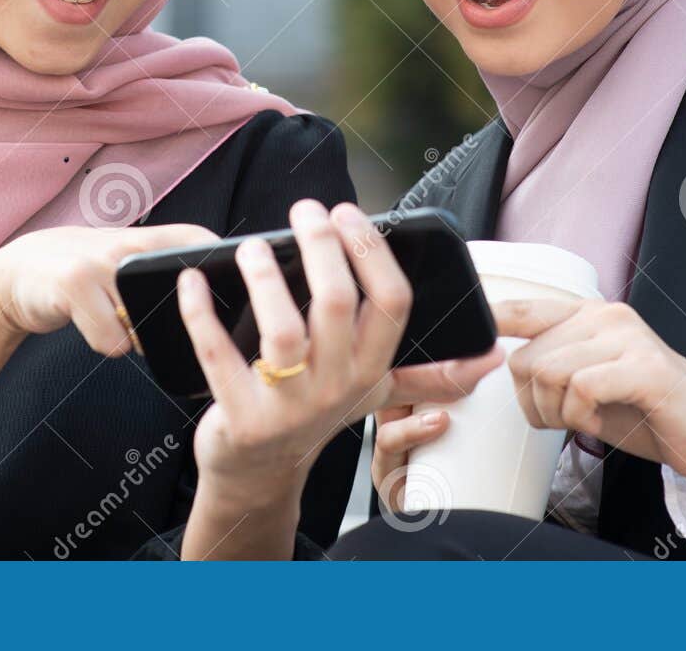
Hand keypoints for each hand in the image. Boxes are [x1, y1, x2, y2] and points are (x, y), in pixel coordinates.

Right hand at [0, 223, 217, 355]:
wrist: (15, 274)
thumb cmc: (81, 273)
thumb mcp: (121, 259)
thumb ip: (158, 271)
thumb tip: (208, 308)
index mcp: (144, 238)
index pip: (200, 240)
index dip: (224, 265)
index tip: (235, 294)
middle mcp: (126, 245)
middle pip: (179, 294)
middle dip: (178, 320)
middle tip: (147, 322)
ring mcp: (100, 262)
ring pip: (143, 326)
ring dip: (134, 336)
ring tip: (111, 317)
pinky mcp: (74, 283)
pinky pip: (114, 341)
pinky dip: (107, 344)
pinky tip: (91, 326)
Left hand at [179, 200, 500, 509]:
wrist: (259, 473)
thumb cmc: (317, 413)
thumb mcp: (376, 393)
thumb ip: (430, 373)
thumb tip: (491, 358)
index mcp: (372, 369)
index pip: (392, 302)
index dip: (372, 250)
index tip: (347, 213)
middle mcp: (337, 386)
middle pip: (337, 303)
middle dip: (322, 246)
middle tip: (303, 212)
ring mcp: (290, 405)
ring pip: (283, 328)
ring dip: (266, 277)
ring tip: (253, 247)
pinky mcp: (242, 417)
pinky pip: (218, 355)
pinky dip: (202, 313)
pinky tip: (193, 281)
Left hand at [496, 297, 685, 485]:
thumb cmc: (645, 412)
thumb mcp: (587, 383)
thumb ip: (550, 365)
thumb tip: (498, 359)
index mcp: (588, 315)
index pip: (523, 309)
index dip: (488, 322)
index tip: (464, 337)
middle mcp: (606, 316)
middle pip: (525, 356)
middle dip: (533, 402)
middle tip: (564, 418)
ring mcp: (628, 337)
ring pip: (548, 372)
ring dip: (556, 412)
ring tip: (585, 420)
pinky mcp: (646, 367)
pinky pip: (581, 388)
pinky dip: (579, 417)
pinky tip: (599, 423)